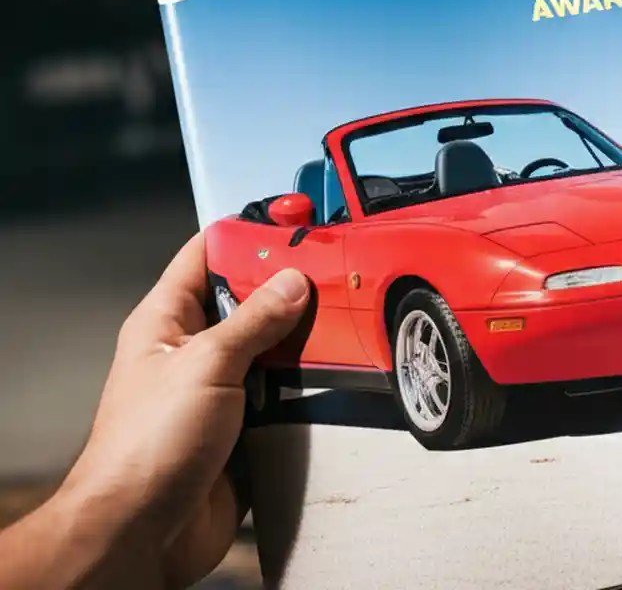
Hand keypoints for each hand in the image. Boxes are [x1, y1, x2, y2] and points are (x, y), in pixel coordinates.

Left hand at [54, 234, 308, 587]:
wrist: (144, 530)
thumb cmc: (147, 446)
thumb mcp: (206, 364)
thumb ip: (254, 320)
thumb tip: (291, 280)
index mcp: (165, 323)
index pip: (204, 257)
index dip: (245, 235)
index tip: (293, 221)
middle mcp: (193, 353)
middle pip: (248, 303)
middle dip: (291, 291)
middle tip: (337, 274)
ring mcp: (221, 393)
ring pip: (273, 352)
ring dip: (306, 344)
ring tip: (347, 324)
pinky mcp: (246, 431)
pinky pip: (286, 398)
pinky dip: (311, 390)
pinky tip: (340, 379)